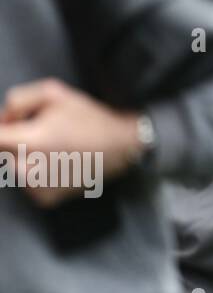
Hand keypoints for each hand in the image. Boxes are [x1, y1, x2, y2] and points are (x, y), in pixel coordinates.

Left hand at [0, 79, 141, 206]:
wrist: (121, 146)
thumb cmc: (89, 119)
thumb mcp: (54, 93)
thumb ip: (19, 101)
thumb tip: (3, 119)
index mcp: (29, 142)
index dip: (2, 129)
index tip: (10, 126)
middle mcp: (29, 169)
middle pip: (2, 153)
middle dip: (15, 141)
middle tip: (43, 133)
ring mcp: (37, 187)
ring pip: (14, 168)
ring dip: (24, 157)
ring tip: (53, 149)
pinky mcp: (46, 199)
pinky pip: (28, 183)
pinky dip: (37, 173)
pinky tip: (58, 163)